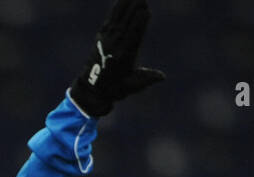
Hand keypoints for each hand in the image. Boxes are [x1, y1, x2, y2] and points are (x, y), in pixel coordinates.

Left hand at [70, 0, 164, 116]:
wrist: (91, 90)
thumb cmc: (115, 90)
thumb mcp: (133, 86)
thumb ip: (147, 79)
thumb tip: (162, 77)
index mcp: (125, 56)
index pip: (134, 36)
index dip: (140, 22)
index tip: (146, 11)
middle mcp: (116, 46)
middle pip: (127, 23)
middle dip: (134, 9)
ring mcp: (107, 40)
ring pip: (118, 18)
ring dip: (125, 5)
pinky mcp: (100, 37)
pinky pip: (109, 20)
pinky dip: (115, 9)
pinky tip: (120, 0)